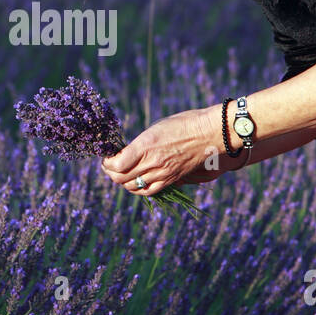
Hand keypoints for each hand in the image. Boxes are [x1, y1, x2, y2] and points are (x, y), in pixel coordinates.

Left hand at [100, 106, 221, 196]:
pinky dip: (137, 189)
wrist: (209, 133)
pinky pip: (149, 191)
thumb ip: (140, 143)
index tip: (106, 156)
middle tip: (109, 165)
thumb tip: (126, 154)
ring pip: (132, 187)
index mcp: (145, 145)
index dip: (107, 162)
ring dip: (122, 181)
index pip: (117, 164)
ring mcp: (162, 173)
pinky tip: (135, 182)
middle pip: (121, 177)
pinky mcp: (171, 179)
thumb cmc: (184, 124)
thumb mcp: (156, 128)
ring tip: (120, 174)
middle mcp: (152, 162)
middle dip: (110, 172)